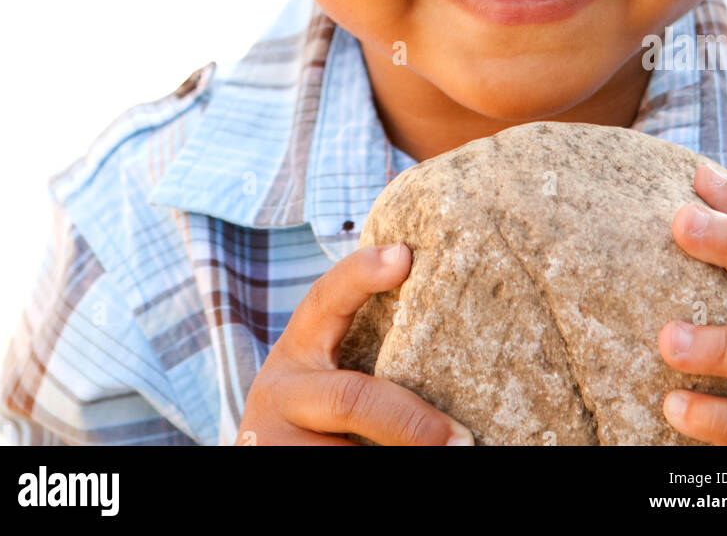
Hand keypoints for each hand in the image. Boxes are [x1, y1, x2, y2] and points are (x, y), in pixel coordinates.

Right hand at [235, 242, 475, 445]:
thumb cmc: (320, 419)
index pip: (325, 299)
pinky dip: (382, 464)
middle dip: (411, 424)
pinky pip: (338, 464)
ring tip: (452, 453)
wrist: (264, 462)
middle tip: (463, 441)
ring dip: (399, 451)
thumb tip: (452, 360)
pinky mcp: (276, 462)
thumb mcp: (329, 378)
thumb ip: (370, 360)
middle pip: (351, 399)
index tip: (404, 256)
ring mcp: (272, 437)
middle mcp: (279, 391)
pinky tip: (409, 471)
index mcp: (298, 351)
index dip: (360, 274)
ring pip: (347, 450)